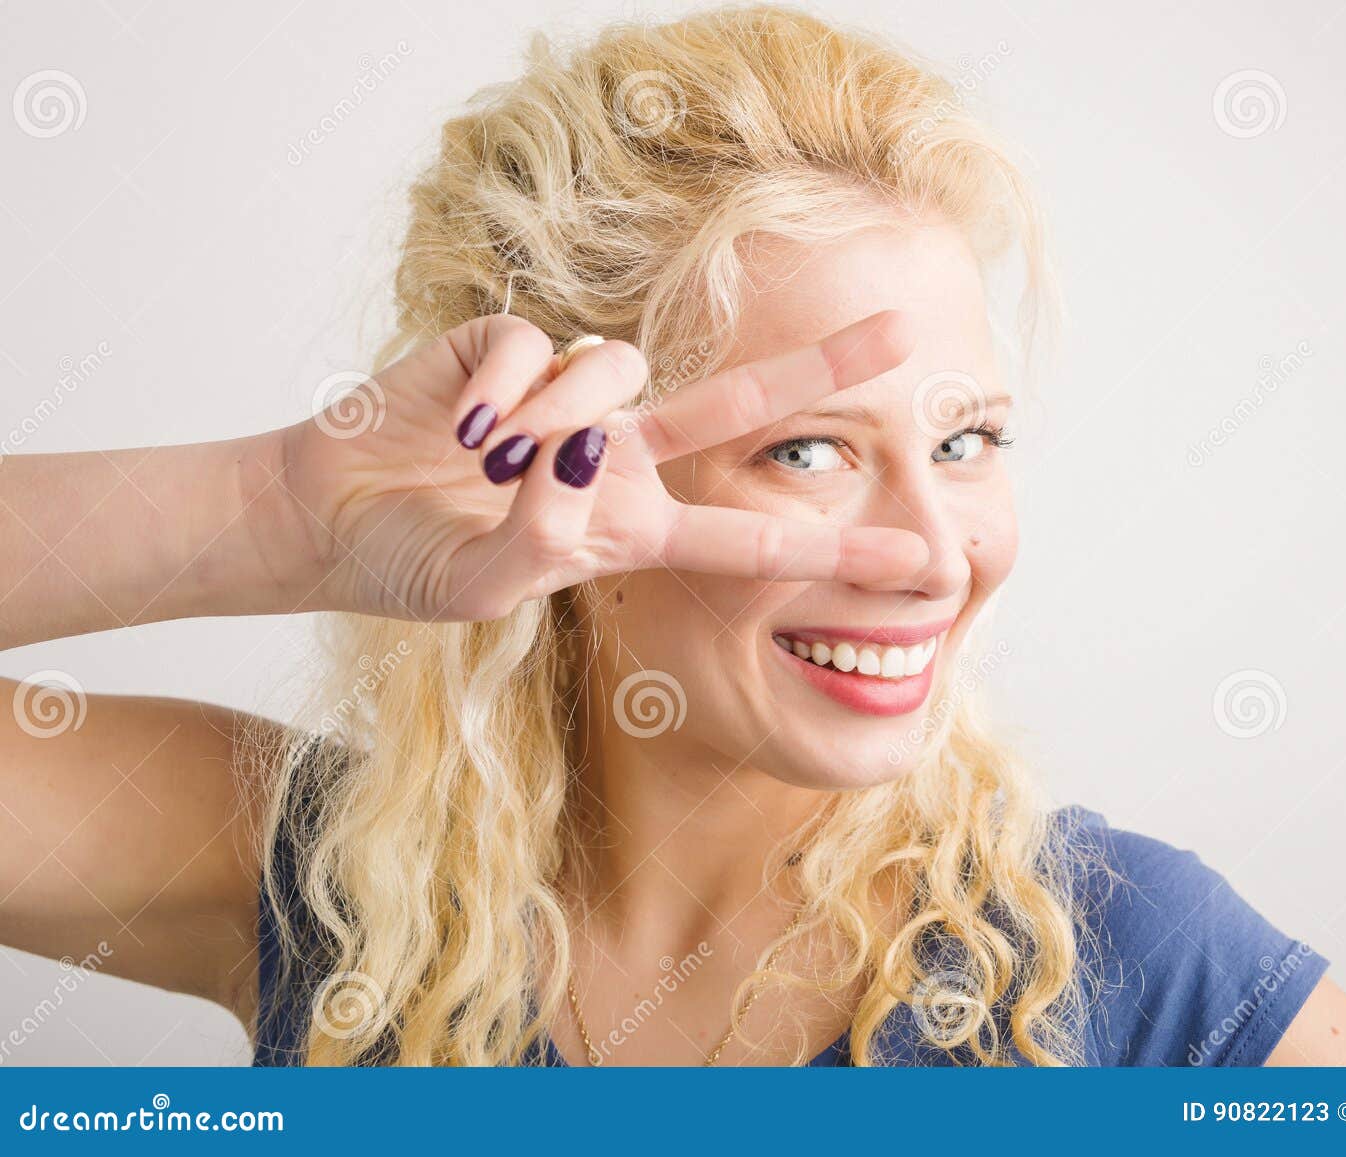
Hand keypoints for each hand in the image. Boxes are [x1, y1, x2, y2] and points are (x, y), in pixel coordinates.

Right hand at [277, 310, 929, 621]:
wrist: (325, 517)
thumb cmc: (409, 563)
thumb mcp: (482, 587)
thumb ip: (541, 539)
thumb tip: (577, 453)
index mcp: (630, 525)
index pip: (748, 536)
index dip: (830, 550)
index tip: (915, 561)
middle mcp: (616, 454)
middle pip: (741, 402)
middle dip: (821, 367)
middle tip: (907, 331)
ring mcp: (568, 401)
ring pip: (612, 368)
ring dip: (548, 421)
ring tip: (481, 463)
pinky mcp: (509, 351)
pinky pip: (533, 348)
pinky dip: (496, 392)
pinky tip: (454, 424)